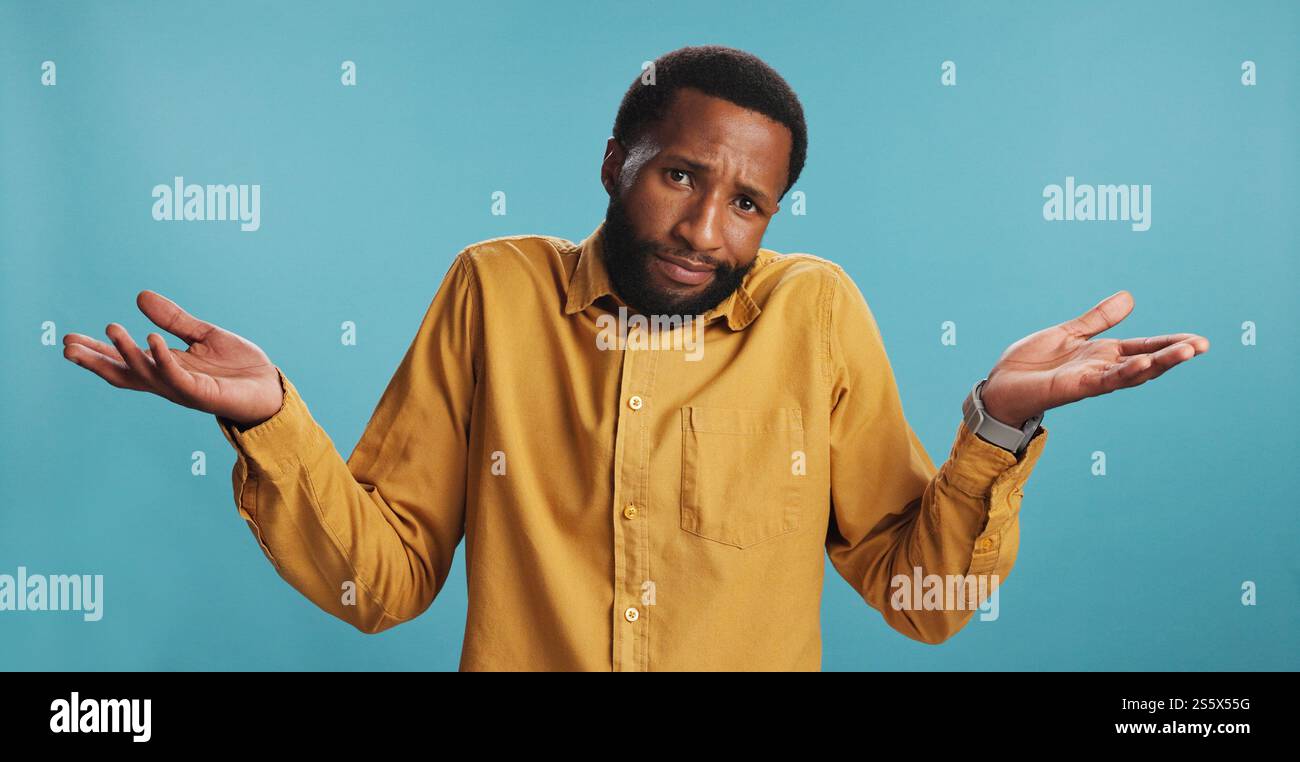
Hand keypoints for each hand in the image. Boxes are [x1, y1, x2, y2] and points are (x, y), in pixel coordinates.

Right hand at [63, 290, 283, 427]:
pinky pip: (177, 376)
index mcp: (166, 367)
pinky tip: (151, 339)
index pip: (124, 361)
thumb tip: (140, 295)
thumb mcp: (203, 335)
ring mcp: (184, 388)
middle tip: (67, 346)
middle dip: (97, 361)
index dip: (98, 351)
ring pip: (147, 372)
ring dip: (127, 351)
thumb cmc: (238, 367)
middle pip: (125, 373)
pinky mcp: (202, 393)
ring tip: (112, 328)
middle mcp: (169, 380)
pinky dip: (162, 359)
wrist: (270, 387)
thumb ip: (174, 319)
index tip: (69, 340)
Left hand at [979, 290, 1208, 425]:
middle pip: (1146, 361)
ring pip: (1132, 372)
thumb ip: (1098, 319)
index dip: (1170, 343)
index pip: (1144, 347)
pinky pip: (1105, 380)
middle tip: (1202, 345)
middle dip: (1173, 354)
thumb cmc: (1032, 363)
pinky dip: (1125, 372)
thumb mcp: (1068, 333)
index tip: (1199, 340)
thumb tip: (1129, 297)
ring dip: (1159, 363)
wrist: (1000, 385)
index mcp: (1102, 355)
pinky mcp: (1074, 388)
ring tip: (1185, 352)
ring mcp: (1090, 379)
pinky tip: (1143, 362)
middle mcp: (1101, 369)